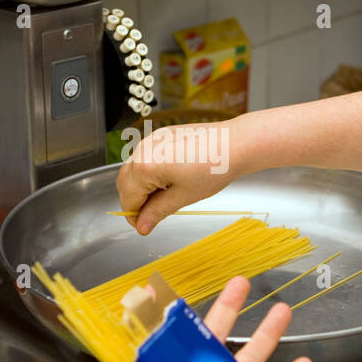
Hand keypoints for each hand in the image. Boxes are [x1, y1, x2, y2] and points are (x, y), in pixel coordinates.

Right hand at [115, 122, 243, 234]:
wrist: (235, 144)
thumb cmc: (214, 168)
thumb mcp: (183, 197)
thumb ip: (157, 212)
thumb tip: (142, 226)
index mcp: (145, 166)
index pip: (128, 197)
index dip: (133, 216)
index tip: (142, 226)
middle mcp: (144, 149)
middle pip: (125, 181)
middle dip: (134, 200)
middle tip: (150, 216)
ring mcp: (152, 139)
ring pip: (134, 168)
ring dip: (141, 186)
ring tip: (163, 198)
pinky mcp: (162, 135)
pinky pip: (145, 156)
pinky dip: (149, 171)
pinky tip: (168, 180)